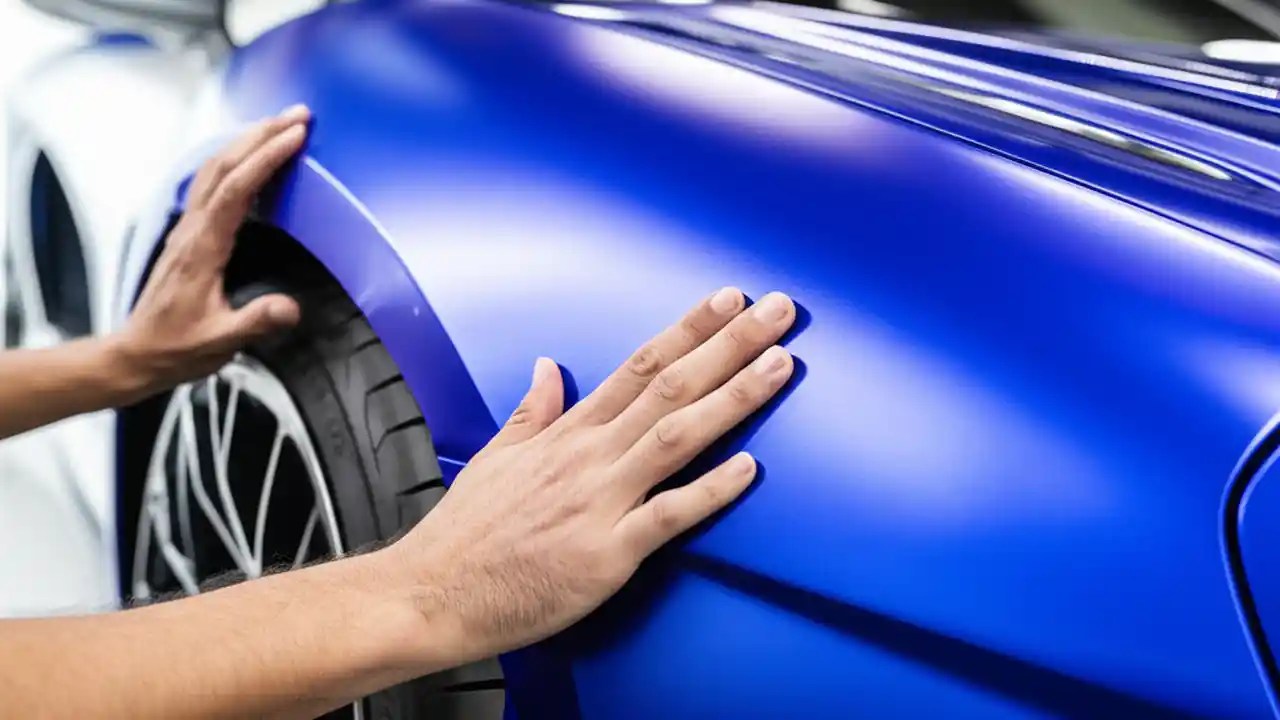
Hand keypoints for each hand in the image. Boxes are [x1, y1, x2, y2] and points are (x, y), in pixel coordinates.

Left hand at [113, 105, 310, 395]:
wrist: (137, 353)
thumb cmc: (176, 348)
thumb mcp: (219, 342)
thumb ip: (254, 322)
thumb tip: (289, 307)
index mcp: (202, 249)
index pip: (236, 190)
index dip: (266, 159)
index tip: (295, 137)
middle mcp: (192, 230)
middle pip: (224, 166)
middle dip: (261, 135)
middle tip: (298, 115)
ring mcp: (188, 229)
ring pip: (215, 169)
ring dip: (247, 142)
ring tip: (280, 125)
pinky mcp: (191, 235)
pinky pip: (212, 184)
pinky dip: (236, 161)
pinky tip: (251, 159)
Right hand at [388, 288, 795, 664]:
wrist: (433, 594)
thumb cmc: (467, 533)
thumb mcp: (496, 456)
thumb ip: (532, 411)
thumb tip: (547, 365)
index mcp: (567, 432)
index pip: (639, 365)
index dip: (689, 329)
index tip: (728, 299)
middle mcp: (589, 456)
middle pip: (670, 386)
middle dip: (729, 345)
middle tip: (778, 311)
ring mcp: (600, 502)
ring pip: (677, 436)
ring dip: (733, 398)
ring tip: (779, 365)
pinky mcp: (606, 553)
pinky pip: (668, 516)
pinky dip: (709, 491)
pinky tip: (750, 468)